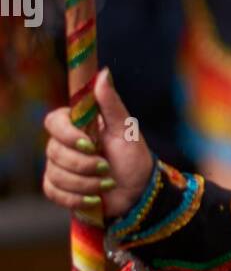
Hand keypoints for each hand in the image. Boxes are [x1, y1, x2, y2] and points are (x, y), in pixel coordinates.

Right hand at [43, 67, 154, 222]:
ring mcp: (59, 167)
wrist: (138, 192)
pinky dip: (76, 198)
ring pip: (56, 174)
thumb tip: (103, 72)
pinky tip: (95, 198)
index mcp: (76, 126)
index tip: (90, 144)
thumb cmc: (133, 158)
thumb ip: (111, 103)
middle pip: (53, 152)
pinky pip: (53, 192)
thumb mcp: (125, 129)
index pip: (53, 122)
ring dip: (86, 183)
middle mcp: (64, 144)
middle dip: (84, 164)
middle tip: (107, 167)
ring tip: (106, 183)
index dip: (67, 135)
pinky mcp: (59, 188)